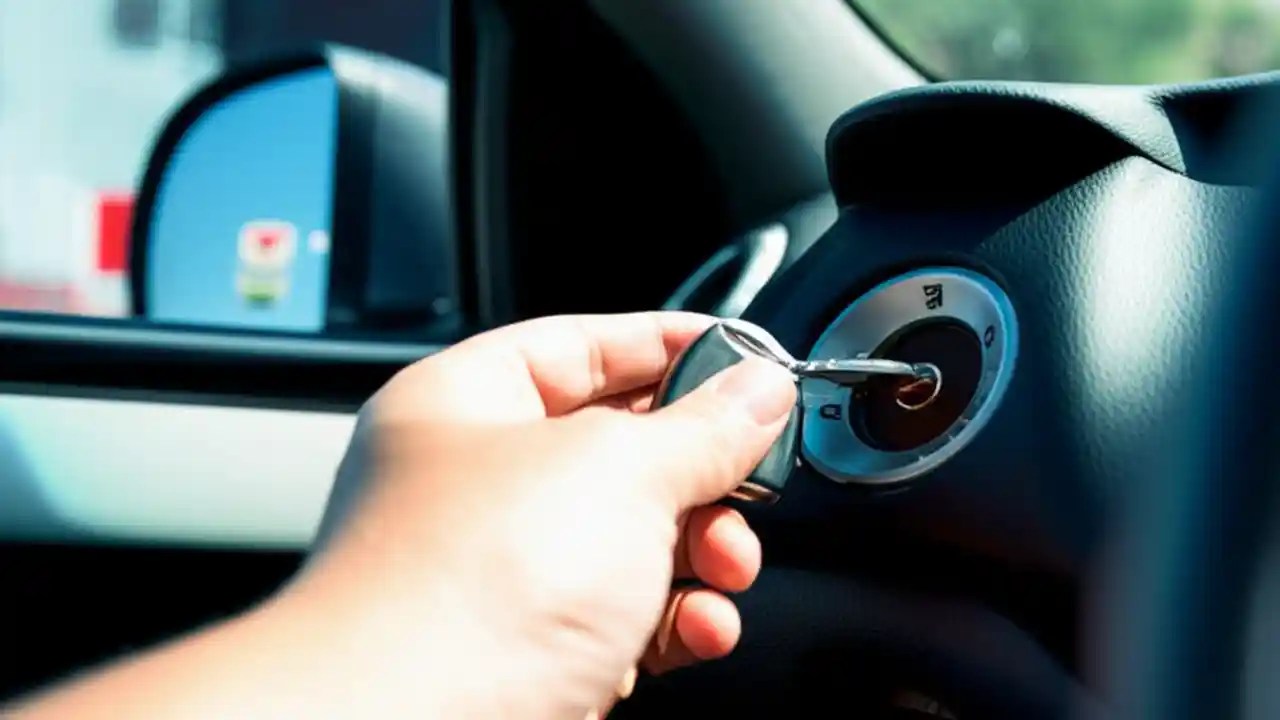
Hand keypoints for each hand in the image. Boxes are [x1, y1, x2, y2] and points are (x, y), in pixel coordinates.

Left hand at [290, 312, 796, 717]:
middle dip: (700, 470)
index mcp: (466, 405)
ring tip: (727, 565)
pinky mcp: (531, 651)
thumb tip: (758, 392)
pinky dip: (675, 620)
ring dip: (700, 552)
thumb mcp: (618, 472)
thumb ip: (704, 426)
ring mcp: (502, 574)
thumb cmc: (468, 593)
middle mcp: (477, 484)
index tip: (743, 354)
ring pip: (632, 540)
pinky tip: (699, 628)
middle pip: (620, 449)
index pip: (581, 345)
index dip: (668, 343)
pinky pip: (624, 617)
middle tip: (752, 477)